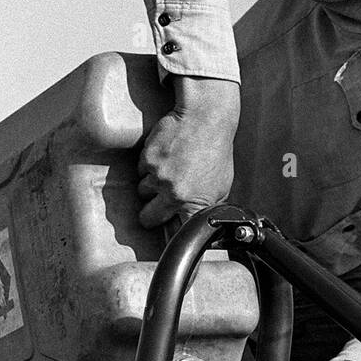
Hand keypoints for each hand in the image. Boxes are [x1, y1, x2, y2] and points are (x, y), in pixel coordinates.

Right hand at [137, 77, 239, 228]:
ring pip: (142, 192)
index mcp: (195, 204)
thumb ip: (205, 206)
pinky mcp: (147, 160)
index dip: (172, 238)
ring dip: (150, 184)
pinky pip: (140, 170)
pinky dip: (148, 165)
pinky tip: (165, 155)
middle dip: (150, 214)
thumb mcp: (220, 186)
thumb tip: (197, 221)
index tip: (167, 242)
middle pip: (148, 219)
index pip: (179, 234)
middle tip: (155, 206)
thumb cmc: (215, 151)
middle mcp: (174, 195)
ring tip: (167, 170)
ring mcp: (159, 177)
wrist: (205, 118)